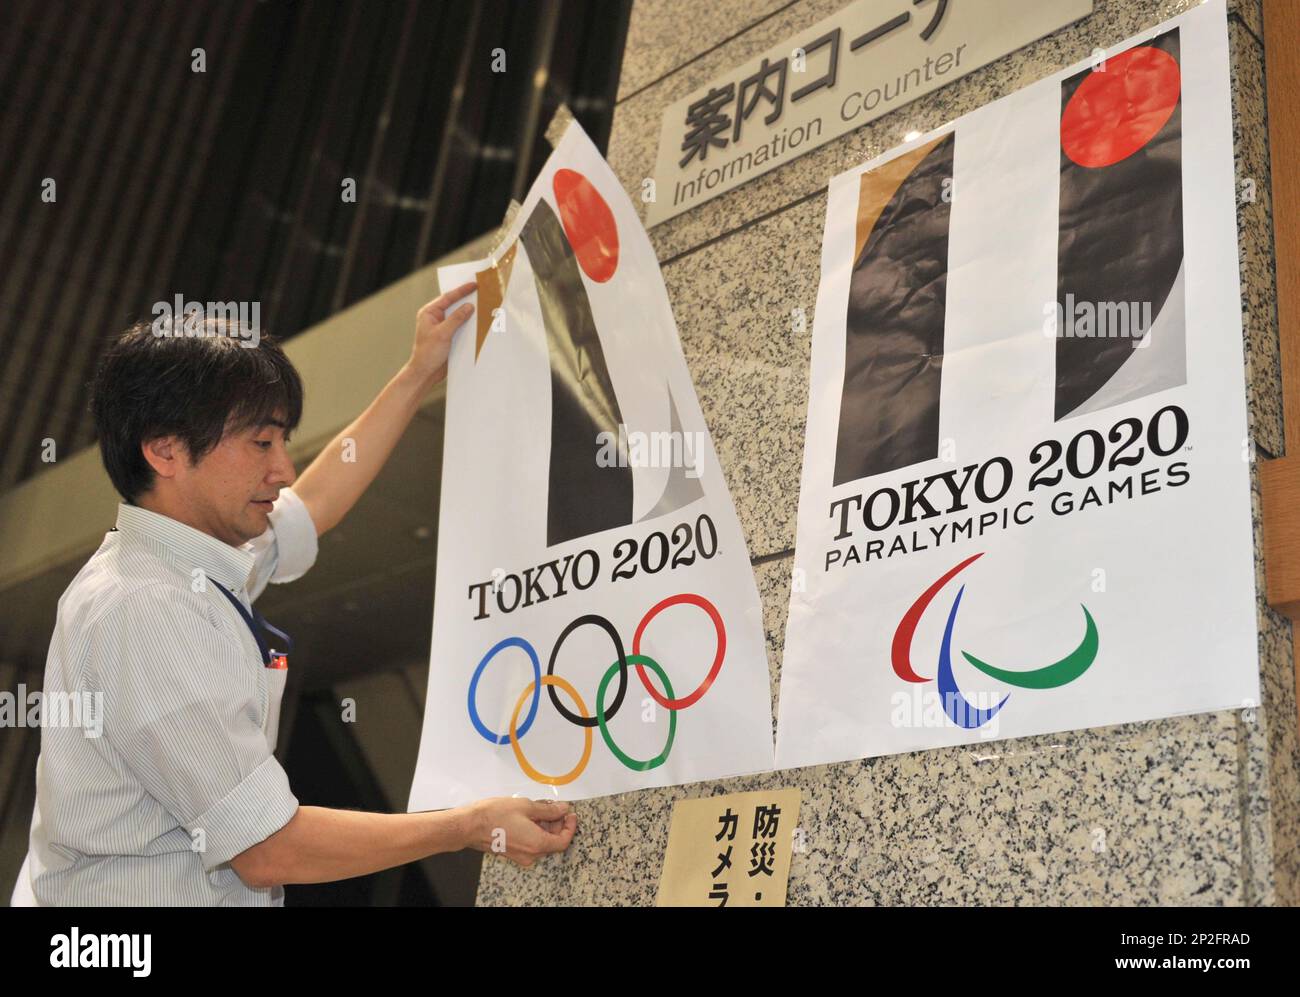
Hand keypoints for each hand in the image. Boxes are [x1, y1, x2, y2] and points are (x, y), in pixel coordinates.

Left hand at [409, 281, 475, 385]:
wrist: (425, 373)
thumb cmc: (428, 353)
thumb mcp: (443, 334)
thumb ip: (456, 319)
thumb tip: (469, 307)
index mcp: (429, 313)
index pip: (447, 297)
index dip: (461, 290)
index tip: (474, 284)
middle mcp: (436, 318)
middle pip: (454, 304)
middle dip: (467, 299)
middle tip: (481, 291)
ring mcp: (443, 327)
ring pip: (459, 316)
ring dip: (470, 312)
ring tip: (483, 305)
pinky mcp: (449, 336)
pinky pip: (461, 327)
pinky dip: (470, 324)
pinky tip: (480, 323)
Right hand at [462, 797, 577, 867]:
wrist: (470, 826)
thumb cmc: (494, 815)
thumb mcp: (526, 806)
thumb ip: (548, 810)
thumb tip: (562, 809)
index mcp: (537, 844)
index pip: (563, 841)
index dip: (570, 827)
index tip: (570, 814)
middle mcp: (530, 854)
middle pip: (552, 842)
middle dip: (557, 824)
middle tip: (555, 808)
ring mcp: (520, 855)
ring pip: (541, 842)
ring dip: (545, 827)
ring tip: (540, 808)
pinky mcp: (512, 852)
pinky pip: (530, 843)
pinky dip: (534, 831)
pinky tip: (529, 816)